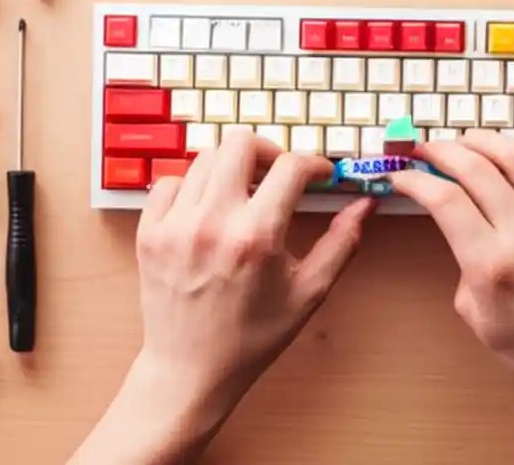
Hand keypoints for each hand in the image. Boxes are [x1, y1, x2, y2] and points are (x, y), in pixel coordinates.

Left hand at [132, 132, 373, 431]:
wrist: (191, 369)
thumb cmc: (252, 337)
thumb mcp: (308, 293)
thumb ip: (341, 244)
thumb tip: (364, 205)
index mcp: (256, 237)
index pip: (290, 166)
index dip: (313, 164)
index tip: (318, 175)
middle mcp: (212, 222)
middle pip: (240, 143)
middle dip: (268, 151)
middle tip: (278, 173)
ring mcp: (174, 225)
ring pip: (205, 158)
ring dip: (232, 168)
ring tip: (245, 194)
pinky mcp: (149, 233)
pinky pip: (169, 183)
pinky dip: (192, 186)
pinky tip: (207, 209)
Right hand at [389, 130, 513, 405]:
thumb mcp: (475, 316)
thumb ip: (461, 264)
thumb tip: (458, 226)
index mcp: (491, 265)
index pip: (445, 200)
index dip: (415, 180)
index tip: (401, 175)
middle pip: (476, 168)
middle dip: (442, 151)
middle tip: (424, 150)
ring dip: (482, 139)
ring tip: (463, 141)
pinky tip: (509, 153)